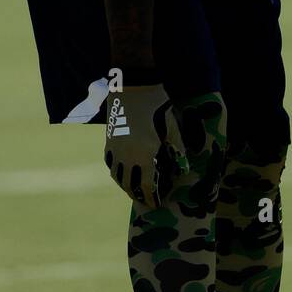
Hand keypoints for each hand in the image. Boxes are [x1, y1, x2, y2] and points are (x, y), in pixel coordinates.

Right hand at [104, 81, 187, 206]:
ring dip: (125, 185)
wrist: (134, 86)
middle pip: (130, 184)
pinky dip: (116, 171)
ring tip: (133, 189)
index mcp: (144, 155)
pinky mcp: (108, 140)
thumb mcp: (172, 128)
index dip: (151, 197)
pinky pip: (110, 163)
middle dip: (138, 195)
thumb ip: (177, 150)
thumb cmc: (157, 105)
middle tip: (145, 201)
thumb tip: (182, 170)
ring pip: (117, 176)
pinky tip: (121, 172)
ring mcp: (115, 149)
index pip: (147, 185)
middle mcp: (126, 157)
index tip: (156, 205)